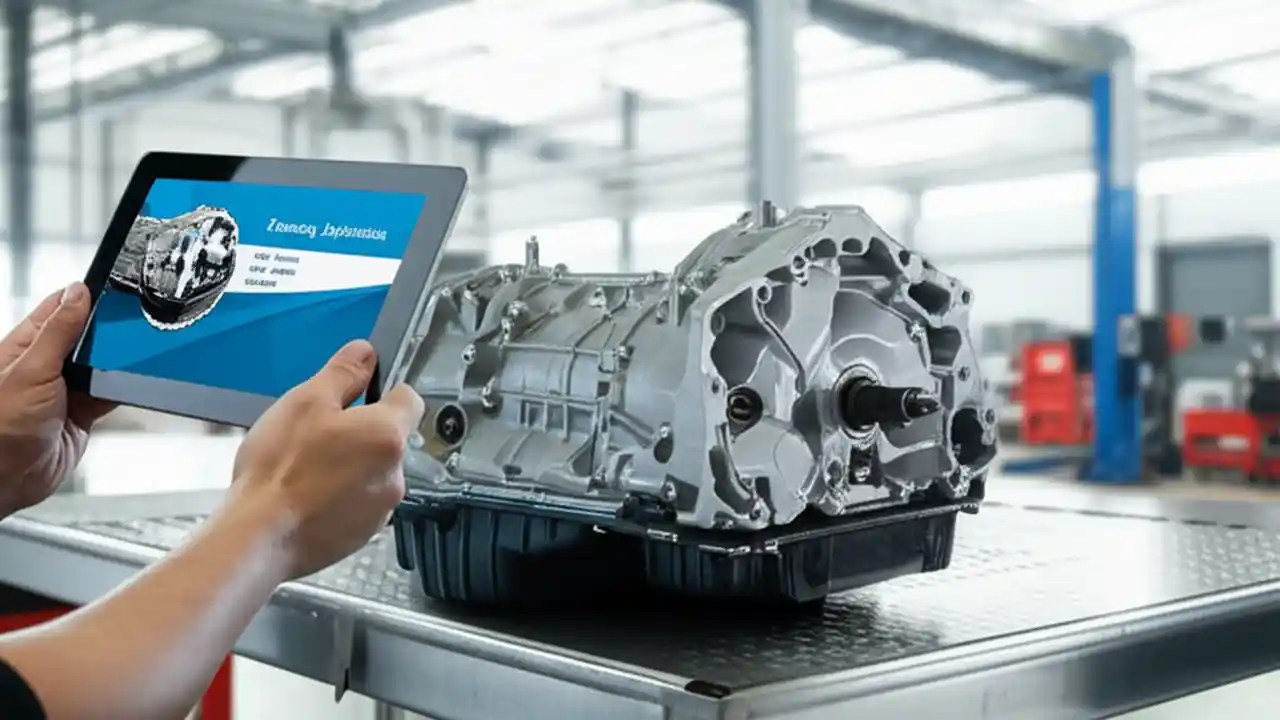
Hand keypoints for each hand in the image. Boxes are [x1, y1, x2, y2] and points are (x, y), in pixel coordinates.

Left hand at [0, 283, 114, 516]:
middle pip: (87, 336)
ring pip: (101, 364)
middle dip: (109, 332)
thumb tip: (77, 294)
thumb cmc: (2, 426)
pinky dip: (123, 388)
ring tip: (136, 353)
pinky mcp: (83, 412)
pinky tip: (133, 382)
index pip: (60, 309)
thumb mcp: (32, 369)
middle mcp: (46, 364)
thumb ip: (59, 331)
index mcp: (26, 345)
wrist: (8, 479)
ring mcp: (65, 389)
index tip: (116, 290)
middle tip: (133, 325)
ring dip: (117, 362)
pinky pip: (109, 393)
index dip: (86, 298)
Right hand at [226, 339, 424, 579]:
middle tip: (317, 435)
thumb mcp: (306, 402)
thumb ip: (343, 373)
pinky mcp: (364, 534)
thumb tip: (365, 353)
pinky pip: (358, 504)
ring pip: (372, 473)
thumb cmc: (280, 469)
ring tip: (306, 469)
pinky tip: (306, 496)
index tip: (356, 396)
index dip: (383, 392)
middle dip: (359, 432)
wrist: (259, 536)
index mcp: (388, 436)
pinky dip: (339, 498)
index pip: (409, 399)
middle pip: (388, 438)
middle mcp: (395, 474)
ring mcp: (382, 509)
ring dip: (349, 467)